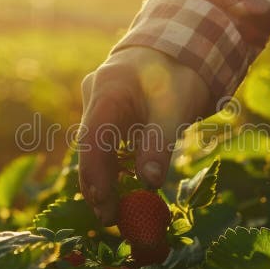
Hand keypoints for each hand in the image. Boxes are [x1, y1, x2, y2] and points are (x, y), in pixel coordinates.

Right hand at [79, 47, 210, 224]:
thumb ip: (160, 143)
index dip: (96, 177)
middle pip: (90, 148)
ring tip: (118, 213)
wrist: (180, 48)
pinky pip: (105, 145)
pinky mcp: (108, 116)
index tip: (107, 208)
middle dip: (98, 186)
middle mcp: (95, 97)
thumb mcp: (175, 108)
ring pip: (96, 149)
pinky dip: (114, 168)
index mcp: (108, 90)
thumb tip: (150, 182)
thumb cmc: (179, 74)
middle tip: (111, 220)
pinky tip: (124, 191)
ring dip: (106, 180)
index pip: (92, 140)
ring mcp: (98, 105)